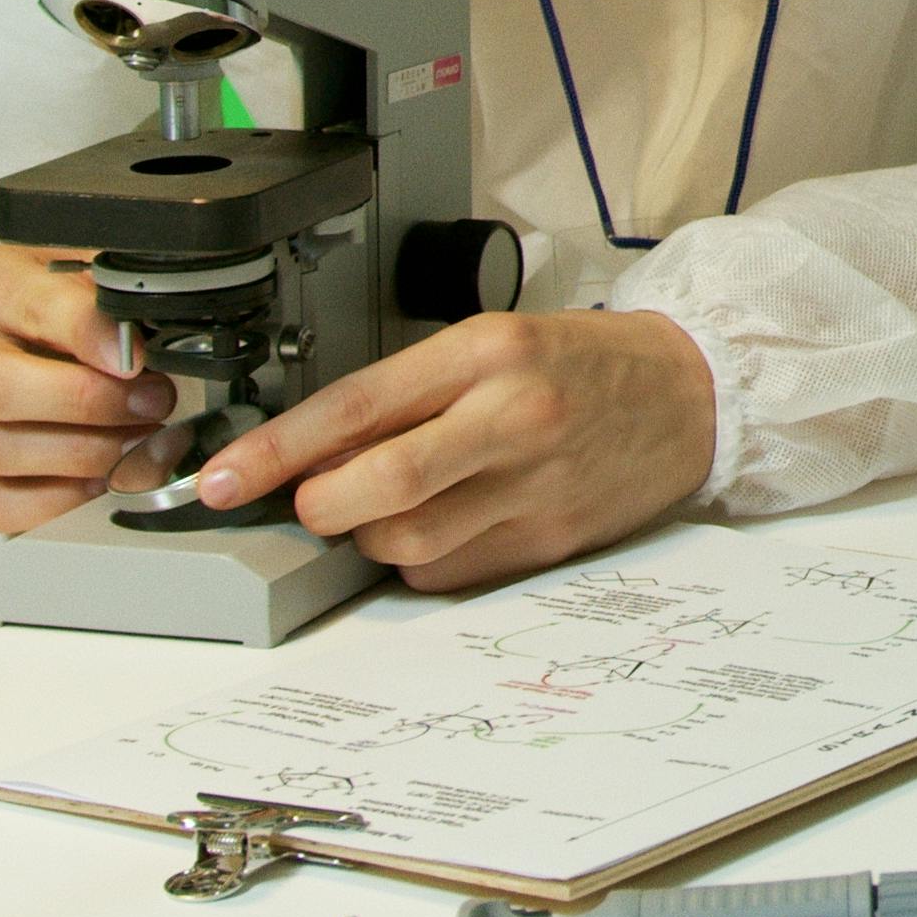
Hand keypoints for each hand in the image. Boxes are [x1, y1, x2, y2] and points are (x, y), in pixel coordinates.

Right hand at [0, 242, 174, 535]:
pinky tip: (104, 477)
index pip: (26, 307)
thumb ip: (111, 297)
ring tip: (142, 438)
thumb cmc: (72, 300)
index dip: (86, 334)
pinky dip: (62, 499)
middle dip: (85, 404)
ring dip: (85, 453)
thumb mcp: (92, 273)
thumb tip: (138, 339)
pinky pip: (3, 503)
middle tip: (152, 402)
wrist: (42, 332)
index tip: (134, 356)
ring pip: (0, 451)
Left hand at [187, 310, 719, 592]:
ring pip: (404, 543)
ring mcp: (533, 486)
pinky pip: (449, 573)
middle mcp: (510, 417)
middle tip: (315, 497)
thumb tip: (315, 453)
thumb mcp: (493, 344)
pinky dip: (424, 559)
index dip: (276, 450)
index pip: (357, 407)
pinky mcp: (549, 540)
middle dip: (320, 503)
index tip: (223, 478)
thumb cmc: (583, 364)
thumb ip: (410, 394)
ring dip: (373, 533)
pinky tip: (450, 523)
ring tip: (399, 501)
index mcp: (486, 352)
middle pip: (376, 488)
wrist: (693, 394)